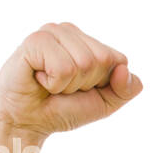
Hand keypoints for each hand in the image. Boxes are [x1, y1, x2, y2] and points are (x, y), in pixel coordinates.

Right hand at [0, 22, 142, 136]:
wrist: (27, 121)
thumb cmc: (63, 108)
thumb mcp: (105, 103)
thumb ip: (126, 89)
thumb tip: (124, 68)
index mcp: (89, 42)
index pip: (119, 60)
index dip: (104, 83)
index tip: (82, 89)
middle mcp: (71, 32)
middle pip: (103, 60)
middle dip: (87, 84)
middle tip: (63, 87)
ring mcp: (52, 32)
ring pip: (85, 63)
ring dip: (69, 85)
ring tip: (50, 83)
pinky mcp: (35, 40)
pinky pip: (63, 68)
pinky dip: (54, 83)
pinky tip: (39, 79)